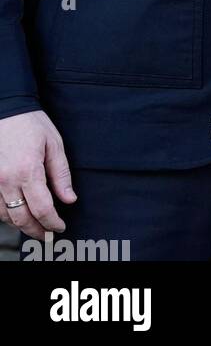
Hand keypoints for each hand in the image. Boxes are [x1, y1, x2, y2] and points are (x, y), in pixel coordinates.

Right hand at [0, 111, 76, 239]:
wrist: (5, 110)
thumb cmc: (31, 124)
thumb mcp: (54, 144)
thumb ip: (61, 174)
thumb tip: (69, 199)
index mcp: (28, 171)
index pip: (42, 209)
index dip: (52, 222)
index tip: (60, 227)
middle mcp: (7, 181)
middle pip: (21, 218)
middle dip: (36, 230)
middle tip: (47, 235)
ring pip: (5, 216)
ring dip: (21, 224)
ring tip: (35, 226)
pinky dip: (7, 214)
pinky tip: (18, 213)